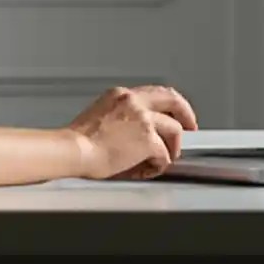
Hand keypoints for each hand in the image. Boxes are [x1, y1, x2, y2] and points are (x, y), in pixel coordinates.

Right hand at [65, 85, 197, 179]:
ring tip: (160, 159)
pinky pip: (165, 154)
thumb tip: (135, 132)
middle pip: (173, 100)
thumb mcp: (100, 115)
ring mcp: (143, 119)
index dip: (169, 105)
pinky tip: (147, 170)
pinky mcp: (148, 139)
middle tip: (190, 128)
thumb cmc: (79, 141)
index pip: (155, 93)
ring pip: (174, 130)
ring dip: (171, 147)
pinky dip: (159, 164)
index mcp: (121, 95)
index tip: (173, 114)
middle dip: (186, 115)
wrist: (73, 150)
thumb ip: (122, 117)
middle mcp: (134, 102)